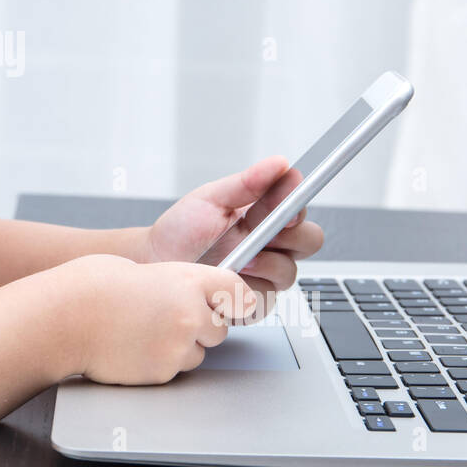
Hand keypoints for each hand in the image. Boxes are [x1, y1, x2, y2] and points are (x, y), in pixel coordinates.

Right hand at [62, 253, 257, 384]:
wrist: (66, 316)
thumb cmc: (94, 287)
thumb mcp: (146, 270)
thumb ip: (178, 284)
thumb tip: (194, 297)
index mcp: (189, 281)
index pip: (239, 294)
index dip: (236, 301)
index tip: (235, 306)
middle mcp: (191, 314)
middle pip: (219, 329)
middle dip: (201, 326)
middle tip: (167, 317)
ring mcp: (178, 346)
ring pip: (197, 354)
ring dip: (179, 346)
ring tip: (142, 332)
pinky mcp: (163, 372)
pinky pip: (173, 370)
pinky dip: (158, 362)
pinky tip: (133, 347)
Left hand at [141, 156, 323, 321]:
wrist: (156, 260)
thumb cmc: (183, 229)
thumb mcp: (212, 198)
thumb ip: (248, 182)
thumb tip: (280, 164)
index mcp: (265, 217)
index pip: (299, 211)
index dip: (299, 206)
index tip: (290, 203)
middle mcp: (271, 246)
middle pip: (310, 241)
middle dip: (293, 235)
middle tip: (268, 230)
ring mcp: (265, 275)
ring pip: (290, 271)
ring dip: (266, 262)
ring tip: (240, 258)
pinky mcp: (254, 302)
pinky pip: (268, 298)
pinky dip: (250, 287)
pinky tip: (233, 278)